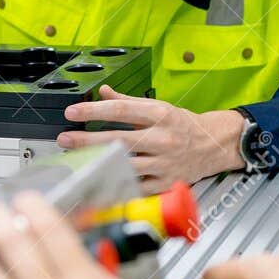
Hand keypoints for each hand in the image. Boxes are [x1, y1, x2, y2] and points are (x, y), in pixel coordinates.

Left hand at [56, 87, 244, 191]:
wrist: (213, 146)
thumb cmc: (183, 126)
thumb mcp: (158, 107)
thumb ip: (127, 101)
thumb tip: (102, 91)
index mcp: (160, 115)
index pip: (121, 110)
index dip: (93, 111)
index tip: (73, 112)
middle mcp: (162, 138)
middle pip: (119, 139)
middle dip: (87, 140)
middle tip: (65, 139)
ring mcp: (164, 163)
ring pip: (126, 164)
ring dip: (98, 162)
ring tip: (77, 160)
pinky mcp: (165, 183)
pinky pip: (136, 186)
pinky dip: (117, 184)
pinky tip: (99, 181)